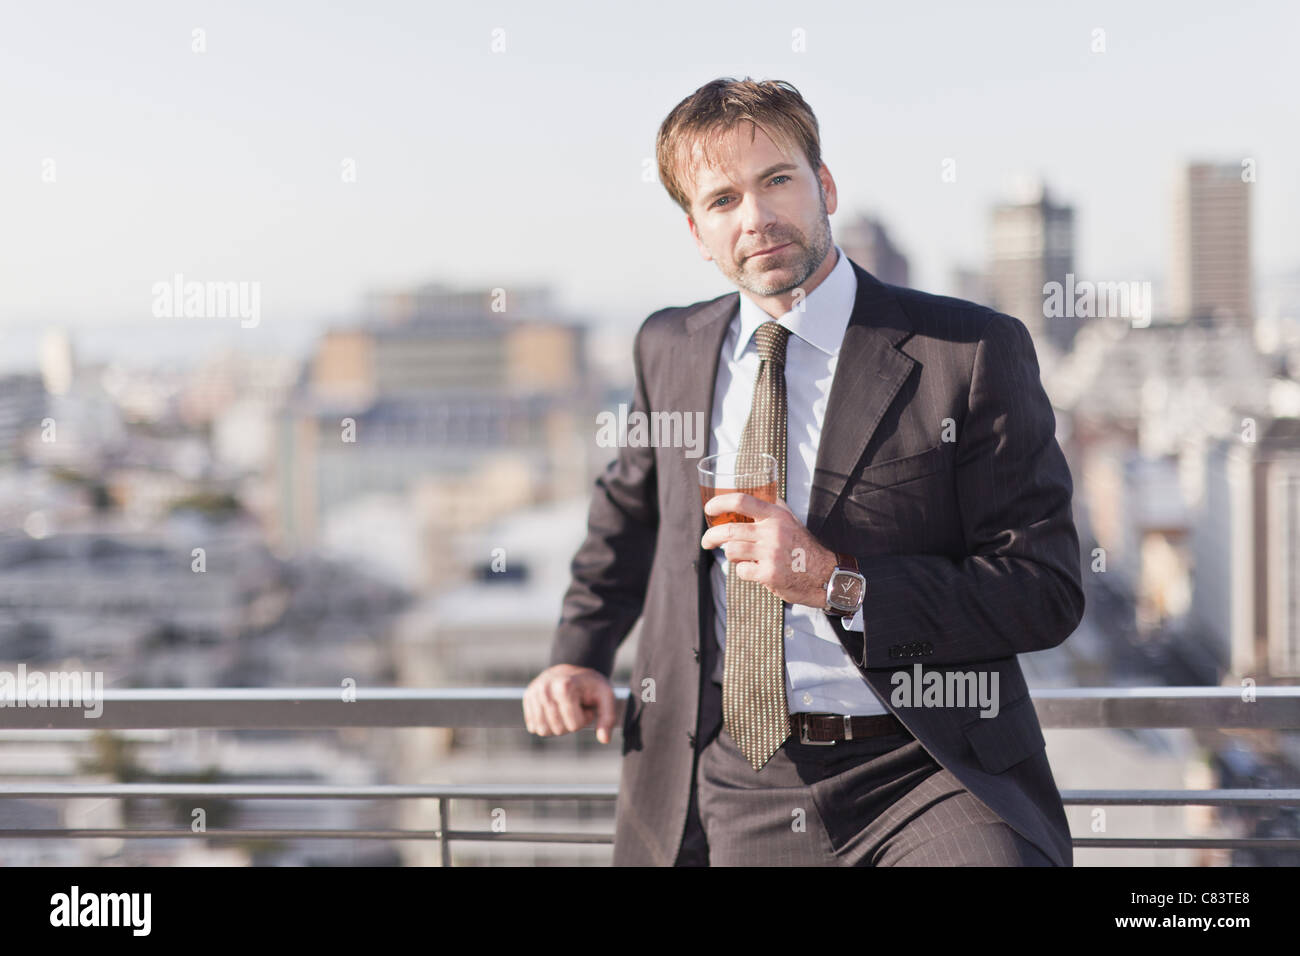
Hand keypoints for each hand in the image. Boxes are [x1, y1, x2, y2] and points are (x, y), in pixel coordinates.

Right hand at [523, 664, 615, 743]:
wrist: (572, 670)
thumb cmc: (590, 686)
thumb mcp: (605, 697)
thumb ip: (607, 718)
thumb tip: (604, 739)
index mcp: (564, 687)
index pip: (574, 726)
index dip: (584, 718)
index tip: (586, 704)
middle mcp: (545, 689)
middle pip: (558, 729)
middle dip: (570, 722)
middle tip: (576, 706)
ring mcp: (534, 693)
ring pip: (543, 731)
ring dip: (558, 724)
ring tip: (565, 707)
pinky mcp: (527, 697)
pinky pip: (533, 726)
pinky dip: (546, 723)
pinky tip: (554, 709)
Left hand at [701, 493, 837, 608]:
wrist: (825, 575)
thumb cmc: (805, 547)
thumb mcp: (791, 521)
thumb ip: (772, 507)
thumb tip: (752, 495)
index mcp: (776, 515)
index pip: (741, 501)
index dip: (719, 503)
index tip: (709, 509)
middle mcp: (773, 532)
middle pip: (729, 530)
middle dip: (711, 536)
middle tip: (706, 541)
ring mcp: (770, 554)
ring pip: (732, 551)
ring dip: (732, 555)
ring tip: (742, 557)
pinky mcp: (769, 574)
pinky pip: (741, 571)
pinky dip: (744, 571)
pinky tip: (755, 571)